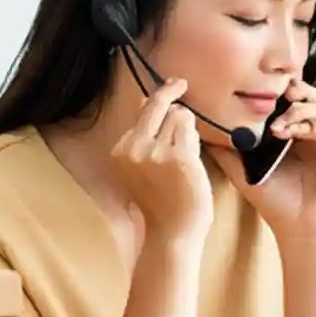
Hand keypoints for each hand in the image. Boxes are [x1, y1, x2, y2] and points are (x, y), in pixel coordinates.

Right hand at [111, 78, 212, 242]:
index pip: (144, 113)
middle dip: (171, 93)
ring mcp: (154, 152)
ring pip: (178, 117)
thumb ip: (144, 135)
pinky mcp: (177, 156)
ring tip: (185, 160)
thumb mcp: (144, 166)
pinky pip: (189, 128)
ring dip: (186, 131)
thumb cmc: (164, 202)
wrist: (173, 233)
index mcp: (121, 150)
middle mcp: (133, 147)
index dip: (159, 97)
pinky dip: (194, 138)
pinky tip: (192, 157)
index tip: (173, 84)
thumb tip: (145, 101)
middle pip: (159, 107)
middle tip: (180, 83)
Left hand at [209, 78, 315, 241]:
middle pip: (311, 96)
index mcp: (296, 131)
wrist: (298, 231)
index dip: (278, 90)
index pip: (292, 98)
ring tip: (278, 127)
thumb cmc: (275, 203)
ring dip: (301, 111)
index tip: (258, 92)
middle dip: (294, 93)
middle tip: (274, 99)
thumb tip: (200, 127)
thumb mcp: (243, 170)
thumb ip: (226, 149)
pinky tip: (296, 134)